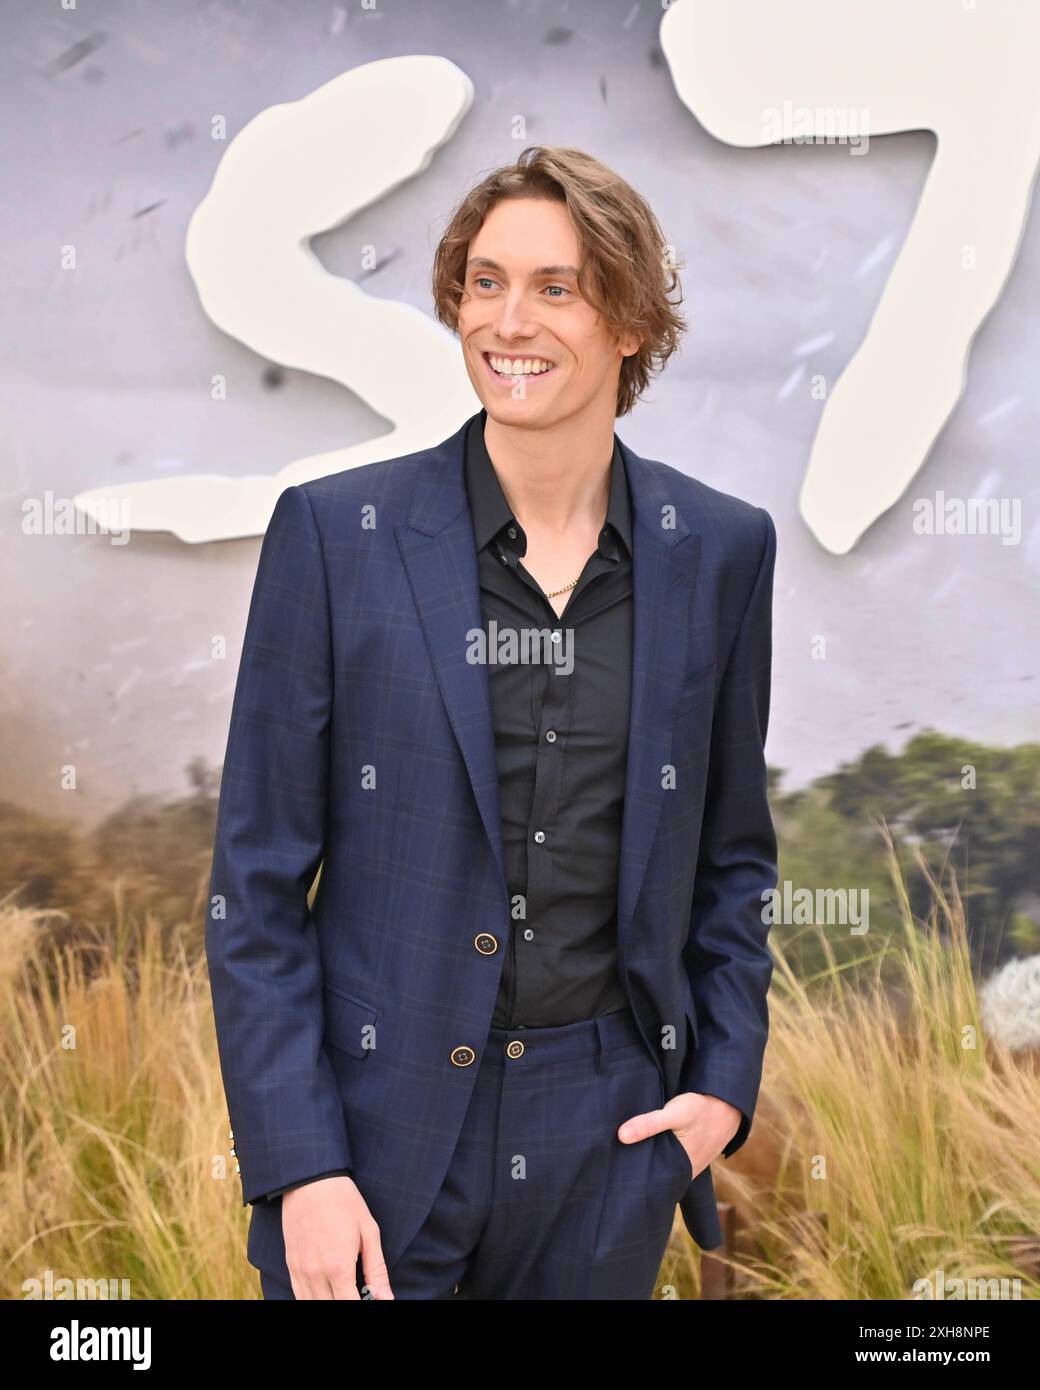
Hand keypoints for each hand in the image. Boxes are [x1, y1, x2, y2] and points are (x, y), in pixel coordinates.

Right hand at [281, 1175, 393, 1299]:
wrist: (310, 1181)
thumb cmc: (344, 1203)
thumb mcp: (369, 1232)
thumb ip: (377, 1270)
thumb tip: (386, 1298)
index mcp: (338, 1267)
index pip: (350, 1307)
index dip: (363, 1307)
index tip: (370, 1300)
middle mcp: (315, 1274)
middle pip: (330, 1308)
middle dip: (346, 1303)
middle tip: (359, 1293)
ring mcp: (300, 1271)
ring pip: (313, 1305)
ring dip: (330, 1302)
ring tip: (344, 1292)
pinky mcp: (290, 1265)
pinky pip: (299, 1296)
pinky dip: (312, 1300)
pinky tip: (326, 1293)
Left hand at [617, 1091, 741, 1180]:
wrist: (729, 1103)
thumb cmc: (702, 1109)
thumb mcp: (675, 1113)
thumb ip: (649, 1124)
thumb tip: (621, 1136)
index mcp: (681, 1169)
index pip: (654, 1185)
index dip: (635, 1182)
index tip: (616, 1177)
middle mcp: (686, 1171)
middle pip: (658, 1176)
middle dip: (641, 1172)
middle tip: (616, 1166)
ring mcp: (691, 1164)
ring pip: (666, 1166)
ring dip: (653, 1161)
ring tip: (626, 1156)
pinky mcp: (691, 1153)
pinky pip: (673, 1158)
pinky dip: (663, 1153)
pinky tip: (649, 1145)